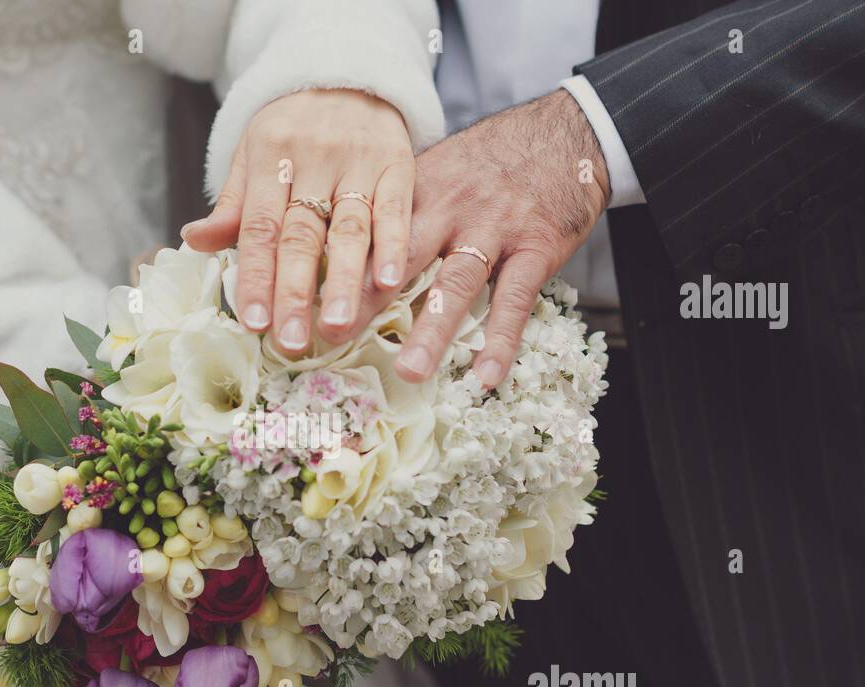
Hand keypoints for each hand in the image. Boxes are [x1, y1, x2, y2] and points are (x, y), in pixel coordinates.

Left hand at [182, 89, 414, 356]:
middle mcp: (312, 159)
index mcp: (268, 158)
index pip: (259, 229)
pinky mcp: (397, 163)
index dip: (256, 278)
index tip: (253, 323)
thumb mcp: (252, 156)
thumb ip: (232, 205)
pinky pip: (395, 209)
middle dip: (295, 292)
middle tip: (292, 341)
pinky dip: (393, 246)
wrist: (347, 74)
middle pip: (301, 236)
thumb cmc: (292, 129)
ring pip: (349, 228)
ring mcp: (357, 161)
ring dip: (344, 281)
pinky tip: (390, 282)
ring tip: (337, 326)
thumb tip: (193, 241)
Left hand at [340, 89, 609, 386]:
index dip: (331, 265)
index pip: (366, 231)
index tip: (298, 298)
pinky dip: (501, 338)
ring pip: (457, 282)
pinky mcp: (535, 247)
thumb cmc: (492, 161)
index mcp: (415, 190)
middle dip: (364, 298)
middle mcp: (449, 208)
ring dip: (432, 328)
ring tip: (410, 370)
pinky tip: (487, 375)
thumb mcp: (437, 168)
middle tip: (332, 334)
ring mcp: (494, 228)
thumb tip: (338, 246)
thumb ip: (395, 207)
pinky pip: (515, 298)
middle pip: (400, 257)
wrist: (566, 131)